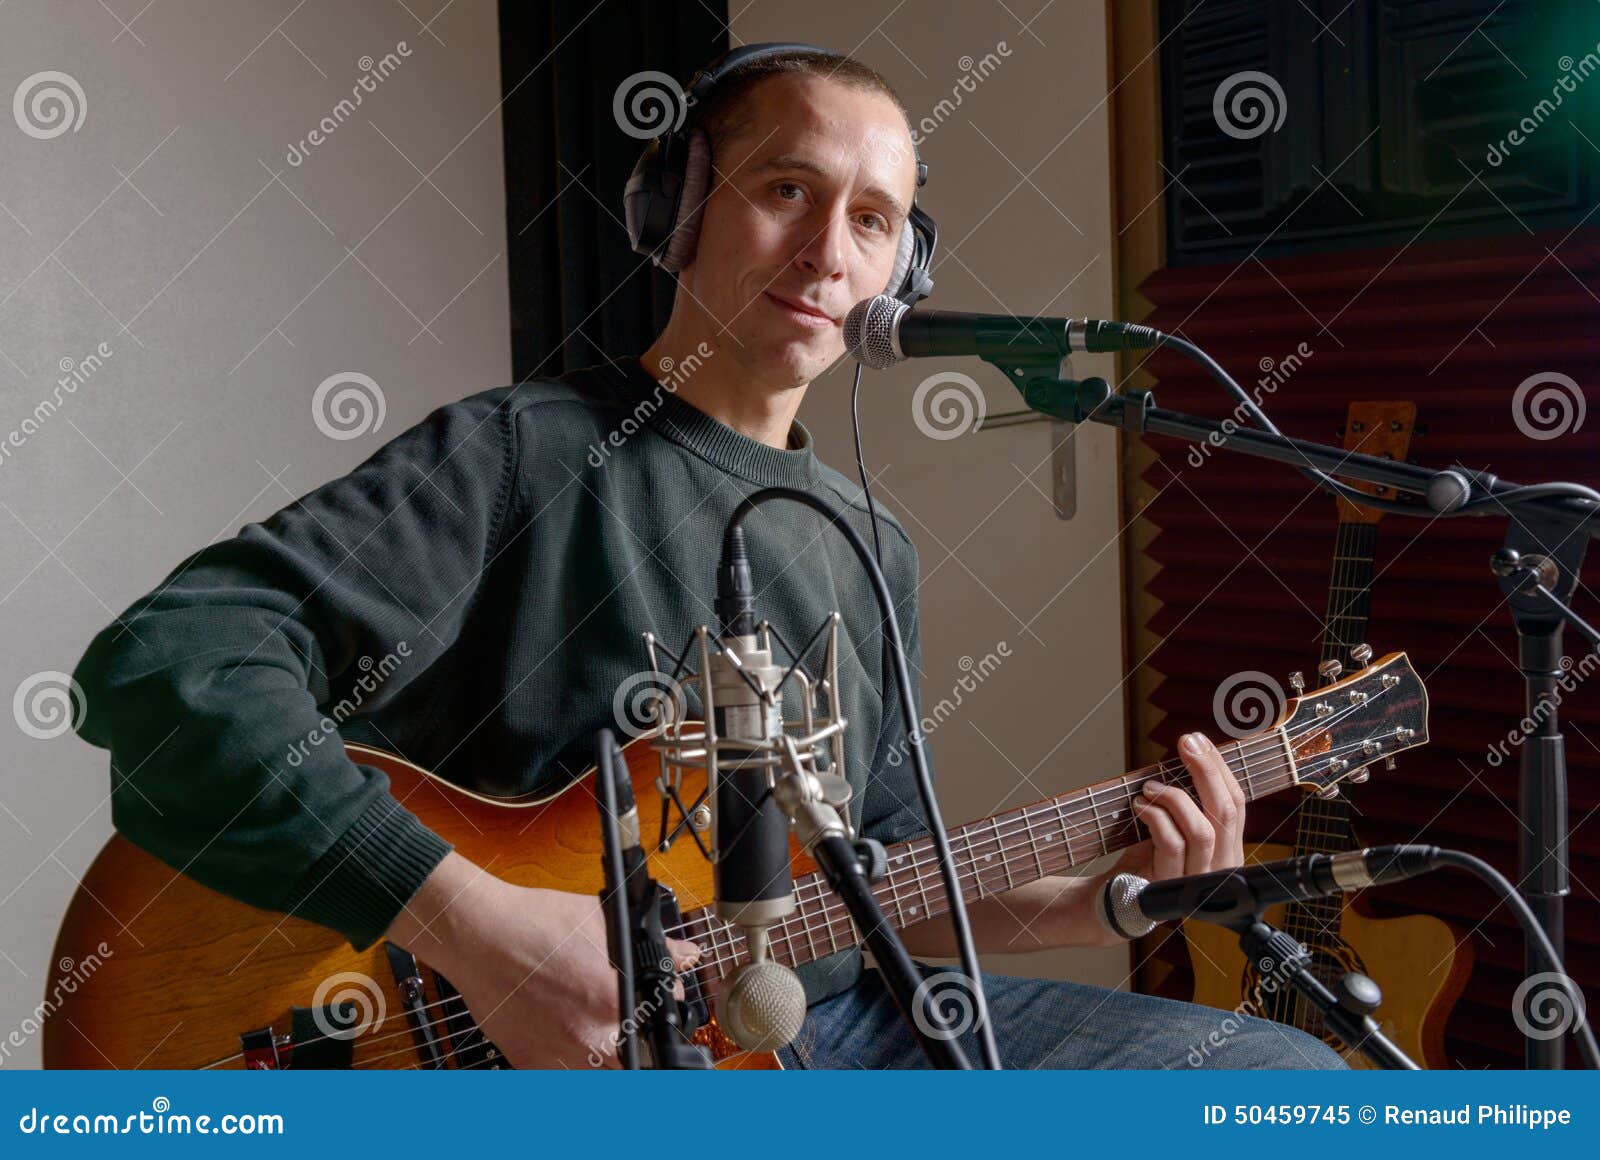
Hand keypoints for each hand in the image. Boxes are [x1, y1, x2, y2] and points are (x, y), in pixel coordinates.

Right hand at [385, 852, 701, 1067]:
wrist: (479, 934)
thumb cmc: (535, 922)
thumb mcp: (604, 922)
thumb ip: (652, 946)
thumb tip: (686, 956)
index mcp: (613, 1001)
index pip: (662, 1021)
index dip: (667, 1010)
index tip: (662, 1005)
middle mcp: (588, 1037)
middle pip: (636, 1060)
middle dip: (639, 1040)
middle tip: (630, 1022)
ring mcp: (557, 1055)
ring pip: (601, 1074)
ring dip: (608, 1057)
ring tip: (597, 1030)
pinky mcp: (529, 1062)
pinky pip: (564, 1077)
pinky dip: (573, 1064)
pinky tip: (569, 1037)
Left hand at [1078, 731, 1246, 945]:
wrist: (1116, 897)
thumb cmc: (1145, 856)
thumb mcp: (1171, 823)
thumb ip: (1185, 799)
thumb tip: (1189, 752)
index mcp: (1227, 848)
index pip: (1236, 803)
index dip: (1220, 768)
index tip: (1199, 740)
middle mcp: (1220, 866)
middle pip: (1225, 812)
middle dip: (1206, 770)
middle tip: (1185, 744)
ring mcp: (1197, 880)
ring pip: (1202, 829)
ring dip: (1174, 797)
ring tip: (1150, 787)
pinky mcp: (1171, 885)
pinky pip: (1172, 843)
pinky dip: (1155, 816)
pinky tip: (1139, 806)